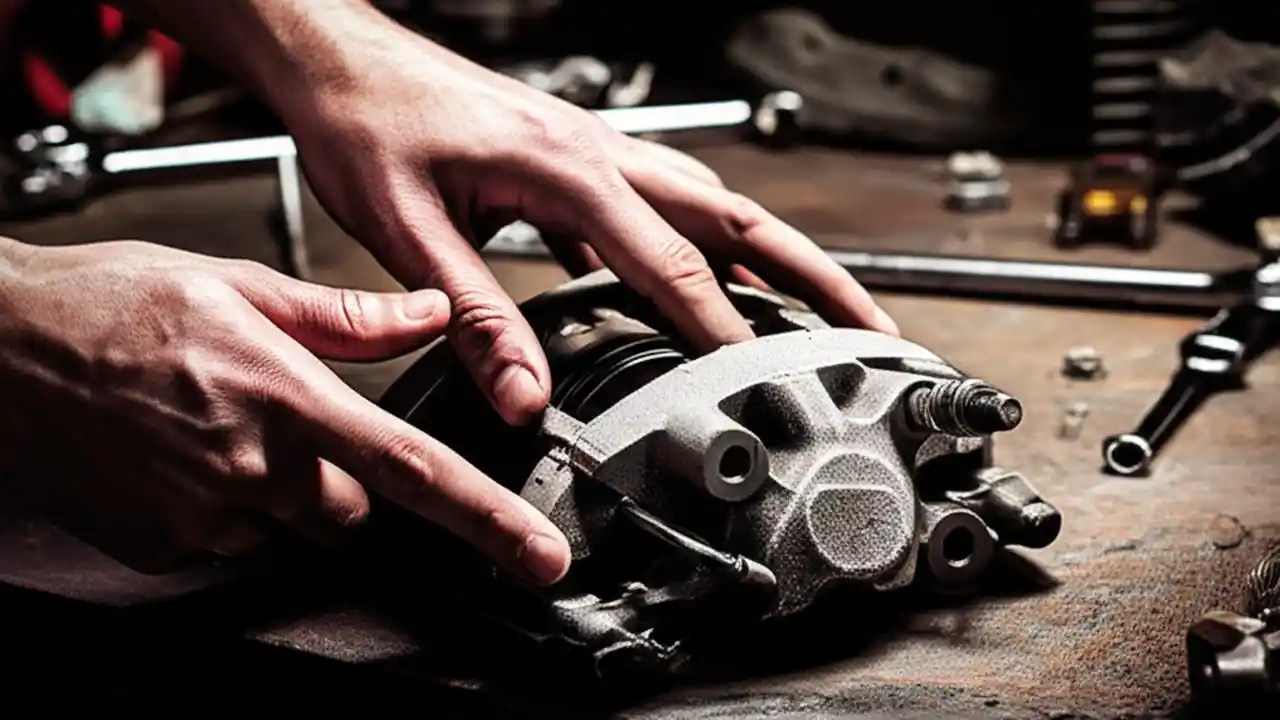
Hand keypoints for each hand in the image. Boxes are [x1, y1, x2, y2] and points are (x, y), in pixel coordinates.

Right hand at [0, 239, 569, 582]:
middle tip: (291, 420)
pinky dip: (226, 505)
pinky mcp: (163, 547)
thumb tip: (430, 316)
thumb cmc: (110, 304)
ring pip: (292, 528)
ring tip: (223, 425)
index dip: (487, 518)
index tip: (536, 554)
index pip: (411, 470)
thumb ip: (348, 316)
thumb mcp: (241, 286)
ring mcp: (204, 516)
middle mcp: (250, 468)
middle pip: (353, 510)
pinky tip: (186, 454)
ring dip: (282, 489)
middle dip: (346, 478)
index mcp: (286, 398)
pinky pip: (229, 540)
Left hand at [271, 7, 898, 426]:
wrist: (341, 58)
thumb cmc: (367, 124)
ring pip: (716, 205)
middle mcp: (602, 155)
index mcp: (568, 172)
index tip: (764, 382)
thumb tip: (527, 396)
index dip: (722, 328)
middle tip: (866, 325)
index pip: (671, 262)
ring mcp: (599, 153)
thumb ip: (477, 318)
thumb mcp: (408, 231)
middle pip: (736, 217)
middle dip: (810, 276)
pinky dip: (713, 245)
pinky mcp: (581, 161)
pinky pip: (671, 205)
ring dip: (775, 256)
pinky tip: (713, 281)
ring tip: (820, 309)